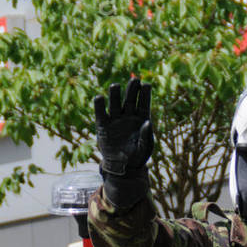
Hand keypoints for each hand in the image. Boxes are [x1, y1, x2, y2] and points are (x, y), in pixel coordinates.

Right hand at [94, 78, 152, 207]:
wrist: (122, 166)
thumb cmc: (137, 156)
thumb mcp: (144, 149)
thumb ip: (145, 136)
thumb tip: (147, 122)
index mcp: (141, 119)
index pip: (144, 104)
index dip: (145, 94)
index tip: (147, 85)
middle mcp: (128, 116)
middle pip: (130, 99)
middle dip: (132, 90)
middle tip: (134, 80)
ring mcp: (115, 119)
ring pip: (115, 102)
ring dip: (115, 94)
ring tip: (115, 86)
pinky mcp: (103, 124)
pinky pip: (100, 112)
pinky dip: (99, 105)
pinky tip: (100, 98)